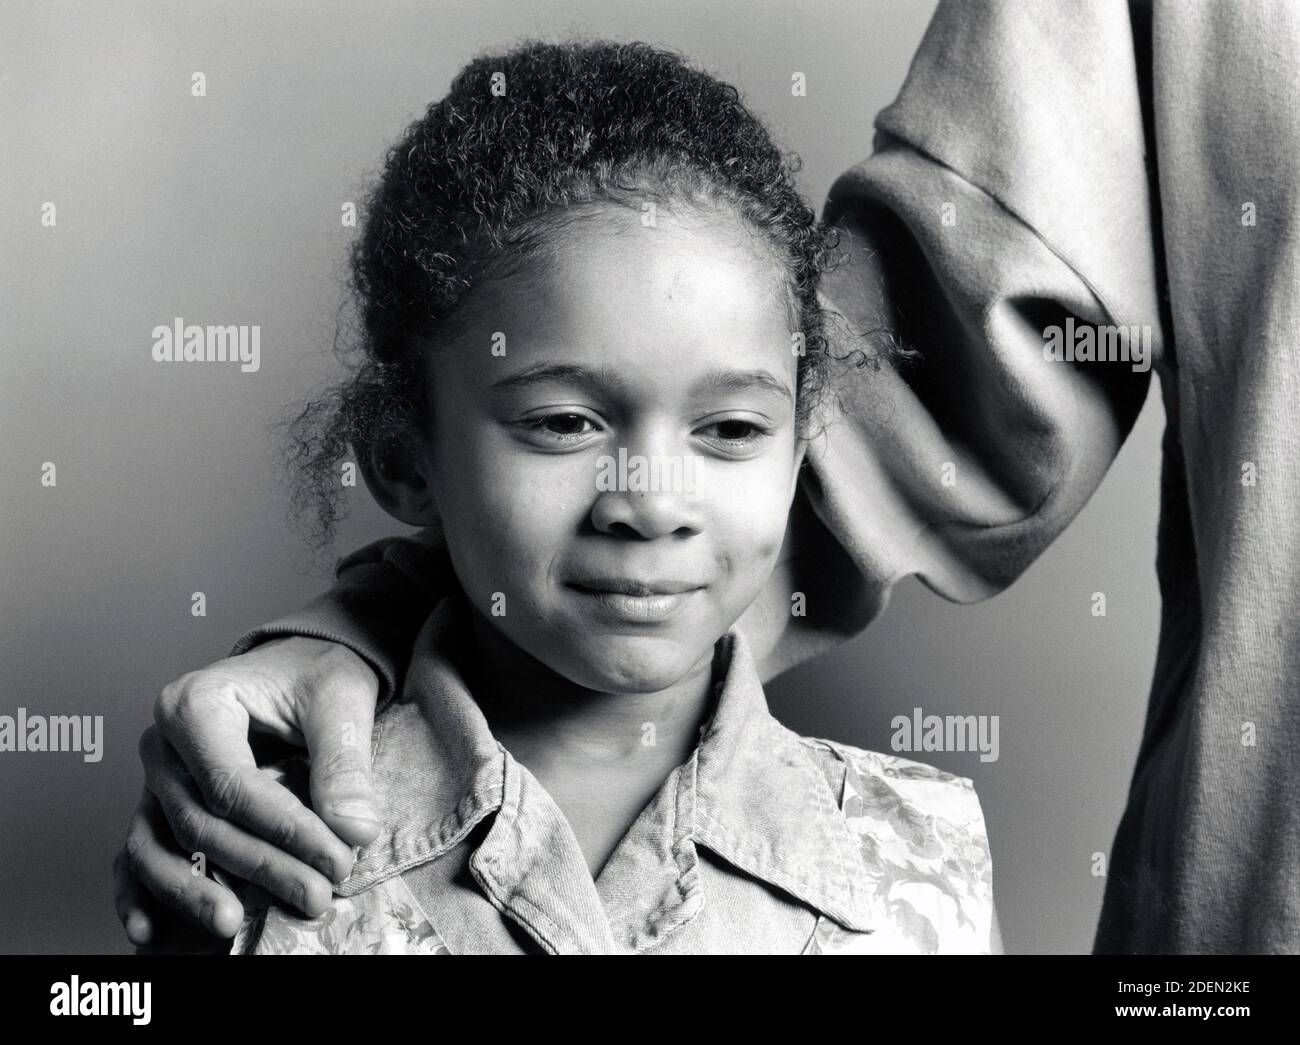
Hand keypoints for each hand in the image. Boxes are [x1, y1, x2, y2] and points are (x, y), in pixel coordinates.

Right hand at [113, 637, 383, 945]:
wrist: (297, 668)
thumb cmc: (314, 675)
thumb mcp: (340, 701)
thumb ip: (344, 764)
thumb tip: (354, 831)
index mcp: (197, 704)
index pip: (234, 785)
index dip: (285, 830)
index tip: (336, 860)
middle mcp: (164, 743)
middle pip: (201, 820)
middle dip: (260, 865)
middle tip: (316, 895)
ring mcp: (154, 777)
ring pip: (161, 844)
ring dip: (196, 891)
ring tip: (235, 922)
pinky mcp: (157, 805)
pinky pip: (138, 852)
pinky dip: (140, 892)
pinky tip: (150, 929)